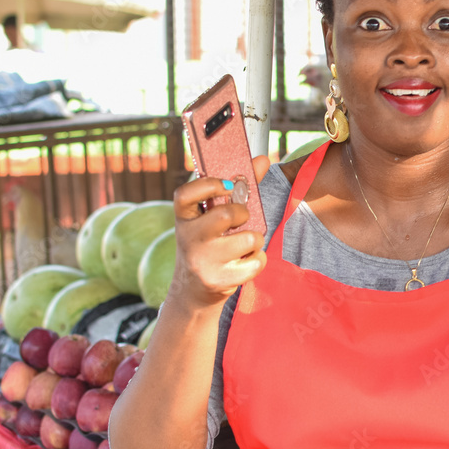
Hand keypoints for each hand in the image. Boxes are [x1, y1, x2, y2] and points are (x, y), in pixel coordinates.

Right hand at [169, 155, 270, 306]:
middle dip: (243, 214)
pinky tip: (244, 261)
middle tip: (241, 220)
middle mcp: (189, 238)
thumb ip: (238, 189)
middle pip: (226, 215)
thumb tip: (264, 159)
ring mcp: (203, 261)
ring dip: (254, 240)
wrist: (192, 289)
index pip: (185, 194)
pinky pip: (256, 262)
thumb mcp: (211, 217)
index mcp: (184, 217)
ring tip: (243, 245)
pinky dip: (258, 260)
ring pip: (249, 239)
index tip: (228, 185)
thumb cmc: (208, 244)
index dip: (208, 185)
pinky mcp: (219, 280)